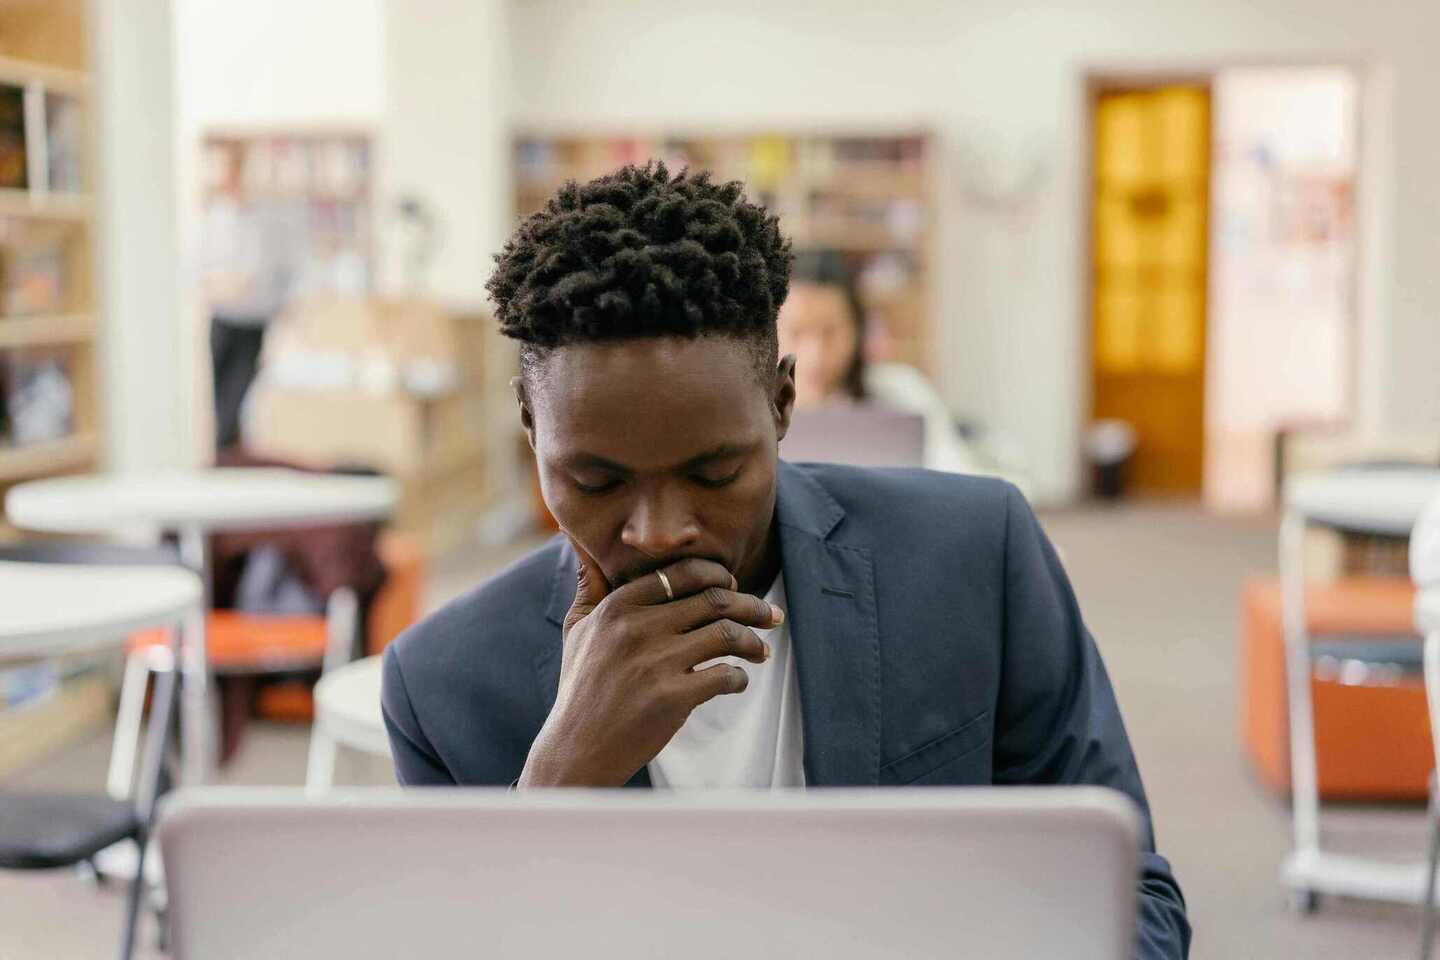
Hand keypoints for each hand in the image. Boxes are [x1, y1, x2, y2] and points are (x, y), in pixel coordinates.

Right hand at [517, 539, 783, 787]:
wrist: (576, 748)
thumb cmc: (581, 687)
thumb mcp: (577, 630)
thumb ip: (591, 587)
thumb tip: (582, 542)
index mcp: (618, 606)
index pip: (684, 572)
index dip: (718, 574)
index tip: (734, 584)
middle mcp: (637, 628)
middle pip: (714, 600)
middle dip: (751, 605)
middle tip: (770, 615)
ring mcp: (656, 663)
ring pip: (726, 635)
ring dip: (753, 641)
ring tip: (763, 650)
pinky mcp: (671, 698)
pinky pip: (724, 676)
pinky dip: (740, 677)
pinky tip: (738, 680)